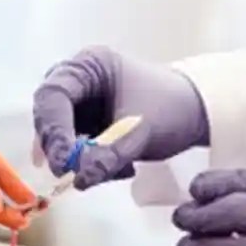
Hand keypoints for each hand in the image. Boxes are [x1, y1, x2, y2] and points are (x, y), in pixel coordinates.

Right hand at [32, 46, 208, 188]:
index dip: (54, 129)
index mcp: (88, 66)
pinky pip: (73, 146)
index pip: (53, 95)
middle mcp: (77, 79)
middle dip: (59, 146)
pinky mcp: (85, 123)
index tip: (64, 162)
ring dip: (77, 159)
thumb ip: (106, 154)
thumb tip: (78, 180)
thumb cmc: (171, 109)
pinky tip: (115, 168)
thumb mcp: (139, 130)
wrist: (197, 114)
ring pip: (58, 135)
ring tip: (113, 169)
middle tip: (71, 173)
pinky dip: (88, 163)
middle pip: (48, 114)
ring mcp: (79, 102)